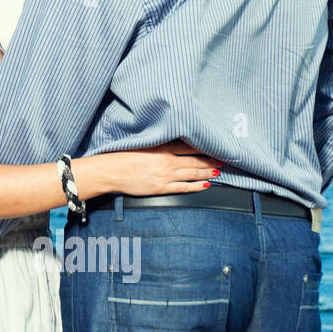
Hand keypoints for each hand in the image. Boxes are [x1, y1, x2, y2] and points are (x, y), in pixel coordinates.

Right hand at [92, 139, 219, 196]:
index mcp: (162, 147)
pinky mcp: (161, 188)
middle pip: (195, 160)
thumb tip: (173, 144)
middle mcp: (167, 161)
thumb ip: (158, 144)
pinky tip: (206, 185)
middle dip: (210, 161)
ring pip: (192, 173)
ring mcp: (165, 175)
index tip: (214, 147)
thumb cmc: (121, 156)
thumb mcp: (142, 144)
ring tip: (217, 172)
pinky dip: (197, 186)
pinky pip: (184, 187)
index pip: (189, 146)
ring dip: (207, 173)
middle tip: (222, 160)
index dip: (204, 147)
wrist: (110, 171)